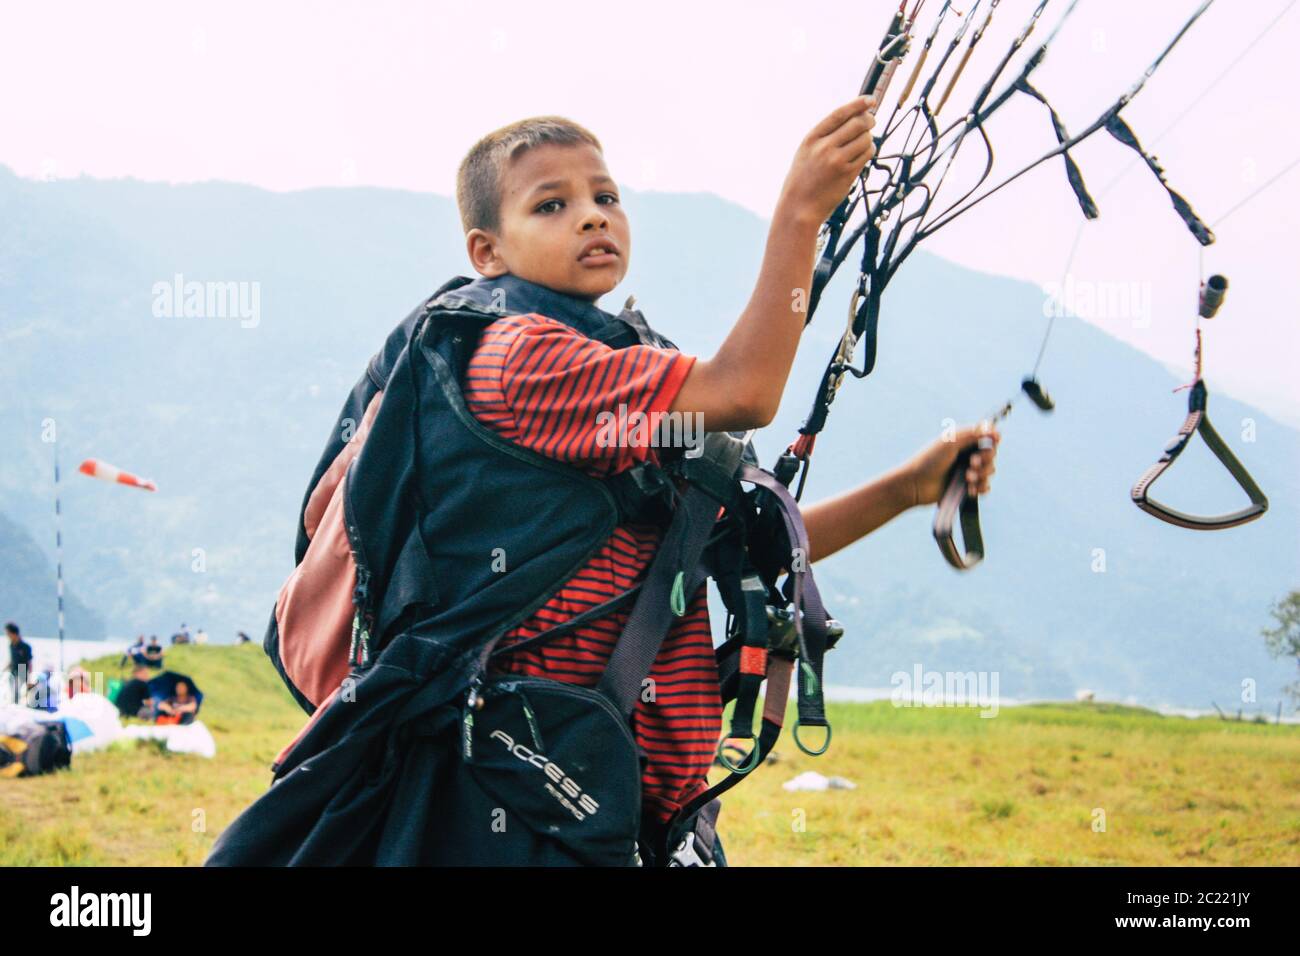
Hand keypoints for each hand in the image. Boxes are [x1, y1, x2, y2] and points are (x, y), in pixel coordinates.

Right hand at [777, 96, 877, 227]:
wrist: (799, 208)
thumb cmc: (803, 180)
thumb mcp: (806, 152)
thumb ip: (825, 136)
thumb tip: (854, 118)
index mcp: (811, 139)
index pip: (839, 114)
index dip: (857, 104)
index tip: (870, 99)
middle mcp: (824, 148)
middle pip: (857, 123)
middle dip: (869, 119)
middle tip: (871, 120)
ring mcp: (836, 161)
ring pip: (865, 138)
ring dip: (868, 137)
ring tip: (862, 142)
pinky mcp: (847, 174)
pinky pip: (867, 154)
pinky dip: (869, 150)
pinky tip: (863, 153)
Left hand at [904, 422, 1000, 507]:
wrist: (916, 485)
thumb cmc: (929, 460)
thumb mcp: (950, 441)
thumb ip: (972, 433)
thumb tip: (993, 429)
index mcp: (963, 441)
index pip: (987, 437)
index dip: (993, 439)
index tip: (995, 440)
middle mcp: (967, 454)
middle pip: (991, 454)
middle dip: (986, 459)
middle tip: (972, 463)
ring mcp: (968, 471)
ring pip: (990, 471)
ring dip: (982, 475)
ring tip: (967, 478)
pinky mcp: (967, 487)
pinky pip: (985, 487)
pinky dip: (981, 488)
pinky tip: (970, 489)